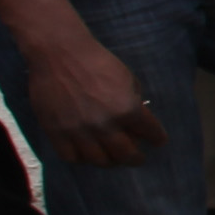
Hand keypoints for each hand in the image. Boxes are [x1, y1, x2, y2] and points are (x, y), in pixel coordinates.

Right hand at [23, 22, 168, 166]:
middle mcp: (104, 124)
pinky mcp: (56, 132)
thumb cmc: (97, 62)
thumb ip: (134, 102)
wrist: (60, 53)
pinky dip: (81, 158)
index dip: (157, 139)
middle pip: (126, 155)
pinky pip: (71, 157)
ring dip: (110, 161)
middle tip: (137, 158)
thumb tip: (138, 122)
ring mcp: (79, 131)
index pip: (151, 134)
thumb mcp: (128, 78)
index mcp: (127, 109)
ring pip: (99, 161)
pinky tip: (86, 153)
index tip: (157, 142)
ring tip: (112, 158)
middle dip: (136, 158)